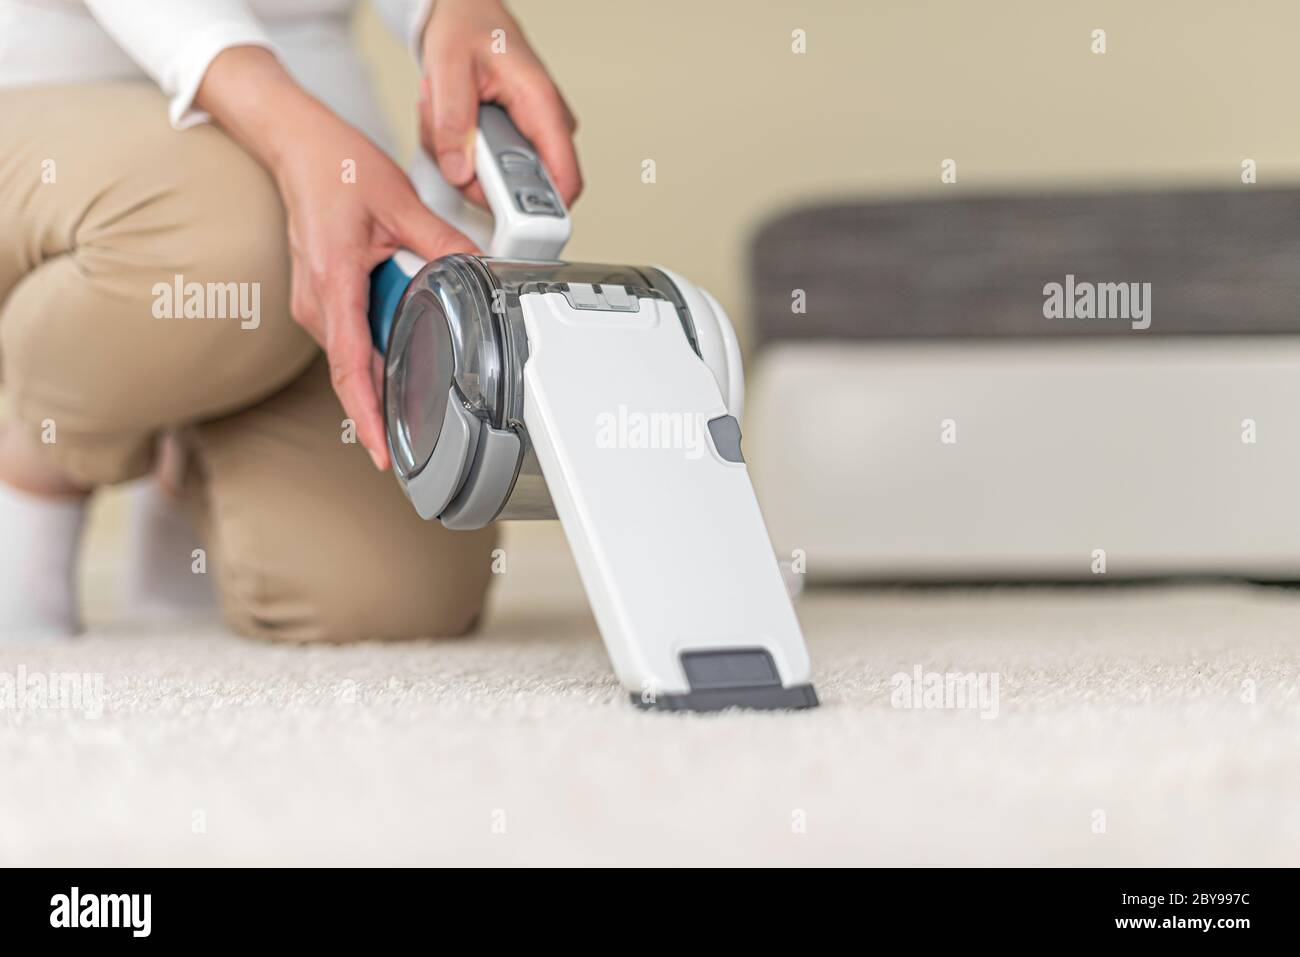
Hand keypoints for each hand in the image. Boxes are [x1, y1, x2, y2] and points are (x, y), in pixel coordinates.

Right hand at [198, 47, 476, 470]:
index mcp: (334, 281)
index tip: (381, 451)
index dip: (367, 413)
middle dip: (383, 410)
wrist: (297, 146)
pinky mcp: (322, 300)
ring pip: (354, 357)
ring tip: (416, 405)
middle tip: (416, 445)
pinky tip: (402, 362)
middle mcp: (317, 301)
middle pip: (354, 372)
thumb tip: (481, 270)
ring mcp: (315, 303)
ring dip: (383, 378)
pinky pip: (351, 339)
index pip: (351, 366)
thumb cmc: (335, 169)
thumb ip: (442, 242)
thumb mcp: (401, 202)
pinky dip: (375, 356)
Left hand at [419, 0, 581, 206]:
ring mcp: (532, 135)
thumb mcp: (448, 68)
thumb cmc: (466, 29)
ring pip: (499, 183)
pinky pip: (488, 170)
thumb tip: (459, 171)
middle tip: (452, 147)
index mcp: (542, 104)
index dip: (543, 213)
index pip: (565, 181)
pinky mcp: (515, 141)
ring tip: (448, 122)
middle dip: (477, 179)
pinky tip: (453, 126)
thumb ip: (451, 123)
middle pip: (524, 190)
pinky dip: (461, 155)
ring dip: (464, 163)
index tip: (509, 223)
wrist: (463, 13)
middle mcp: (545, 124)